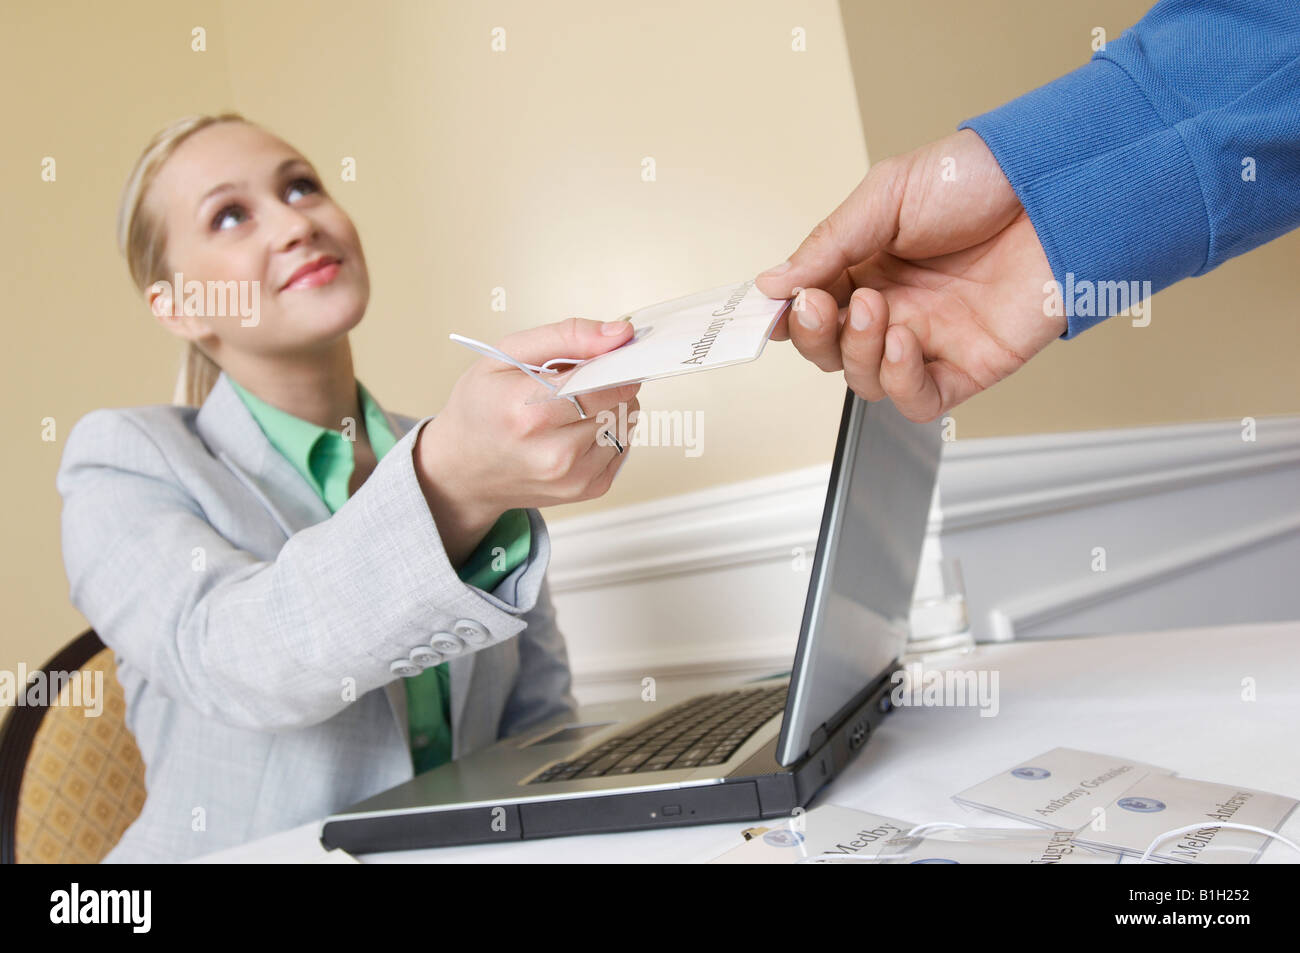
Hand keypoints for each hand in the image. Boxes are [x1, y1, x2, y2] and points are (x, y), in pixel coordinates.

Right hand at [415, 318, 639, 564]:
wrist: (463, 471)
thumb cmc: (480, 408)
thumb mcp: (505, 354)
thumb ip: (566, 336)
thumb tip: (620, 333)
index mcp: (528, 411)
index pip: (602, 381)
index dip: (613, 364)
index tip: (610, 355)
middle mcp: (554, 452)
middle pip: (619, 401)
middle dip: (610, 382)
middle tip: (579, 381)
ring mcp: (574, 477)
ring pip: (626, 423)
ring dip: (610, 408)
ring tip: (573, 408)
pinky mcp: (589, 490)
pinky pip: (623, 446)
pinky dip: (608, 433)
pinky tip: (575, 431)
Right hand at [754, 128, 1063, 421]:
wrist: (1056, 186)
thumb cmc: (982, 178)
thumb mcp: (886, 195)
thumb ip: (827, 245)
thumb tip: (771, 285)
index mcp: (868, 265)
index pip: (810, 307)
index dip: (788, 313)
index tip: (774, 305)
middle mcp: (895, 307)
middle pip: (830, 351)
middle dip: (816, 334)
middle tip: (822, 303)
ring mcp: (931, 339)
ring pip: (865, 380)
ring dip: (857, 352)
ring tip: (875, 309)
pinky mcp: (969, 365)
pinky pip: (919, 399)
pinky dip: (900, 381)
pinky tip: (902, 342)